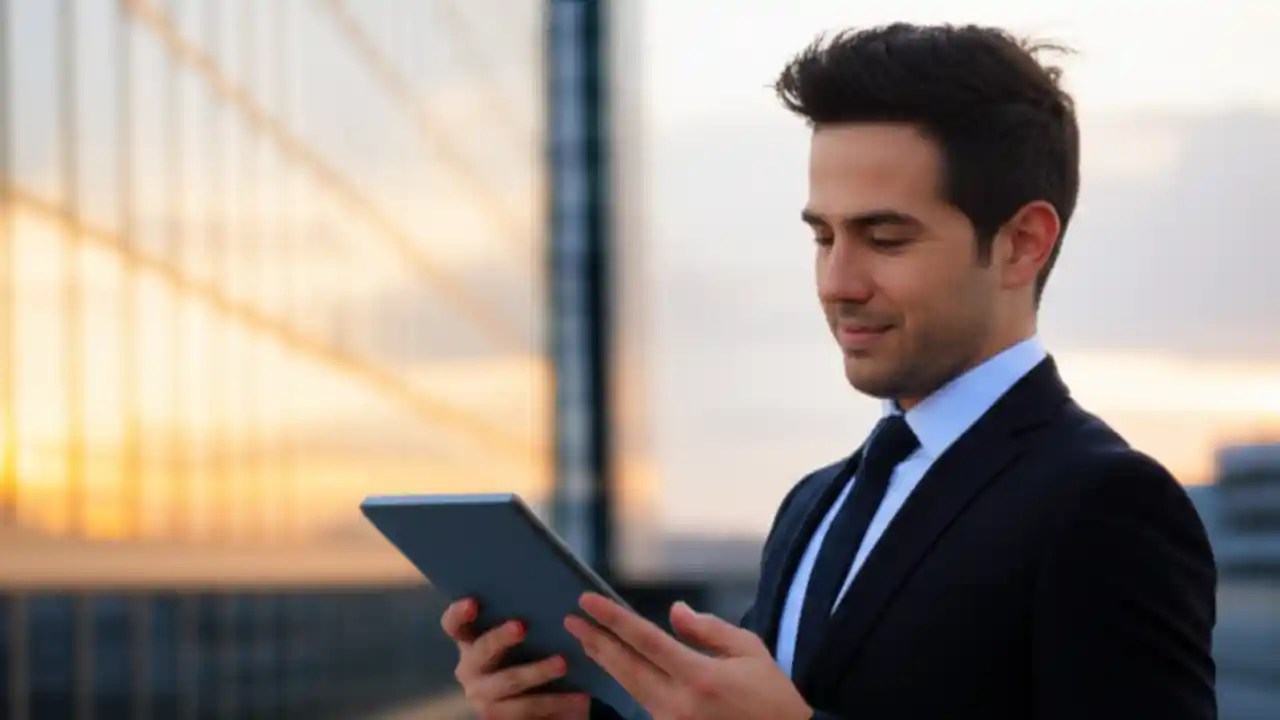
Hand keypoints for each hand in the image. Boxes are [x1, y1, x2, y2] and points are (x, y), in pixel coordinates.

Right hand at [441, 597, 590, 718]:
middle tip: (522, 626)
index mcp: (470, 642)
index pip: (453, 625)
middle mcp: (470, 669)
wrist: (536, 705)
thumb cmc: (532, 656)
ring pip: (510, 682)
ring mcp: (482, 697)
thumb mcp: (525, 637)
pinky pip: (528, 710)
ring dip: (538, 672)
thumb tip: (551, 587)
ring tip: (563, 663)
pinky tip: (579, 697)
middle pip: (482, 650)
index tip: (473, 602)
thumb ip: (526, 617)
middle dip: (501, 638)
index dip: (458, 614)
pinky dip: (556, 702)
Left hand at [564, 593, 811, 719]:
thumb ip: (707, 629)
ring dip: (606, 662)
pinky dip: (626, 681)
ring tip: (587, 639)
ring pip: (629, 687)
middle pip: (625, 667)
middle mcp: (679, 704)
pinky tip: (616, 666)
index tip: (588, 601)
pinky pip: (643, 703)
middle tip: (572, 620)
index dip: (612, 618)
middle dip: (595, 641)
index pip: (644, 640)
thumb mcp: (749, 650)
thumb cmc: (772, 695)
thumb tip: (673, 611)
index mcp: (699, 677)